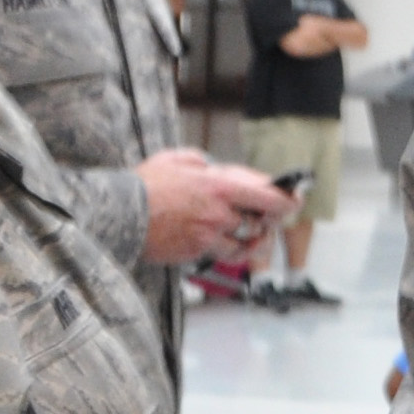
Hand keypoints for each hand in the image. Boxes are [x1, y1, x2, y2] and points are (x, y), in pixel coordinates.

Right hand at [142, 149, 300, 266]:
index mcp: (218, 185)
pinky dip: (232, 250)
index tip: (295, 200)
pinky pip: (225, 253)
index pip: (266, 195)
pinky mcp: (197, 251)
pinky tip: (232, 246)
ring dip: (252, 238)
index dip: (286, 200)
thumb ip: (202, 162)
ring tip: (254, 234)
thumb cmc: (144, 185)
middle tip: (271, 218)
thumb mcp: (177, 159)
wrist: (118, 214)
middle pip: (260, 220)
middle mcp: (218, 211)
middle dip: (269, 220)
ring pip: (246, 241)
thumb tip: (215, 167)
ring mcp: (209, 234)